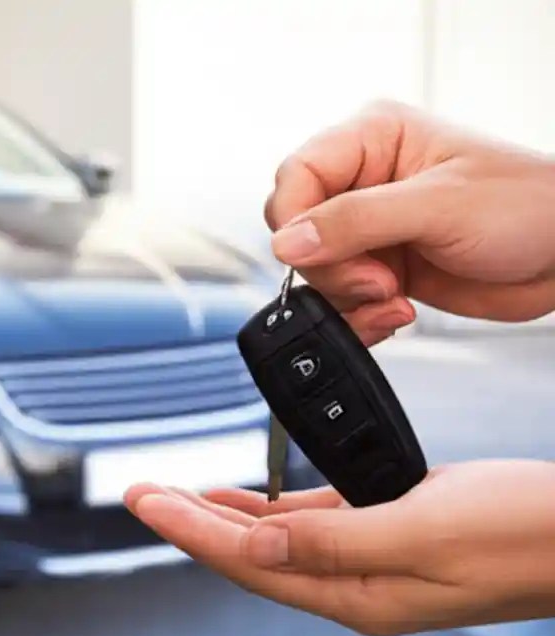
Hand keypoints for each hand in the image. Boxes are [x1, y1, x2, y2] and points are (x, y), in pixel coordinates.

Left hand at [123, 460, 554, 635]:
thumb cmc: (528, 533)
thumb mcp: (427, 529)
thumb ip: (337, 539)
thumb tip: (261, 544)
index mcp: (360, 595)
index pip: (249, 562)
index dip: (189, 529)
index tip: (141, 499)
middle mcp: (359, 587)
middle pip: (251, 554)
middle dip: (190, 522)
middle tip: (140, 492)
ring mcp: (376, 566)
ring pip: (277, 540)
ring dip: (225, 514)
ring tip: (177, 495)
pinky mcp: (394, 538)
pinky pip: (313, 526)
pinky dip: (274, 508)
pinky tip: (253, 498)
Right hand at [266, 100, 554, 345]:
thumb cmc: (529, 206)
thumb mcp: (438, 206)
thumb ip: (355, 221)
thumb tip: (287, 242)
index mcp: (372, 138)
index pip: (296, 175)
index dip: (294, 219)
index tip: (312, 254)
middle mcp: (363, 180)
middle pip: (298, 229)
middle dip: (332, 265)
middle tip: (378, 278)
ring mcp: (370, 227)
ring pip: (314, 270)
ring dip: (349, 296)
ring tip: (395, 295)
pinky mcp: (380, 266)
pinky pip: (339, 297)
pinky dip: (359, 314)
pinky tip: (396, 309)